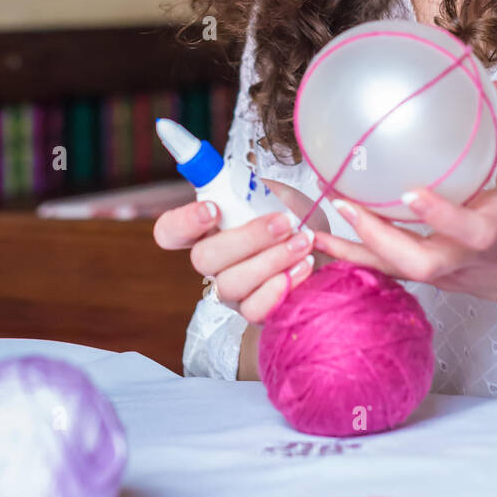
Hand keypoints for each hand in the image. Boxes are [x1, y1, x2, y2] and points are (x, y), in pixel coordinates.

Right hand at [152, 179, 330, 323]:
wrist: (326, 248)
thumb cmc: (295, 217)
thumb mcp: (276, 193)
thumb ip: (255, 189)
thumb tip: (247, 185)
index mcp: (207, 227)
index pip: (170, 230)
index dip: (183, 222)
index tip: (213, 209)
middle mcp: (212, 261)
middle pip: (203, 259)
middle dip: (247, 238)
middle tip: (283, 222)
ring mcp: (229, 289)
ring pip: (230, 284)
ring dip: (272, 260)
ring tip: (304, 242)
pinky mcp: (252, 311)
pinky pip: (254, 309)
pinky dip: (279, 288)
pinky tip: (303, 267)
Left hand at [311, 81, 496, 322]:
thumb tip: (488, 88)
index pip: (470, 228)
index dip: (439, 214)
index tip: (410, 192)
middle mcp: (470, 257)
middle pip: (421, 262)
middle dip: (379, 237)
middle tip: (346, 204)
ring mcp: (452, 274)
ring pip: (399, 271)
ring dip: (356, 250)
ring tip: (315, 226)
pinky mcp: (440, 281)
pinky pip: (395, 271)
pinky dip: (361, 255)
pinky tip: (328, 239)